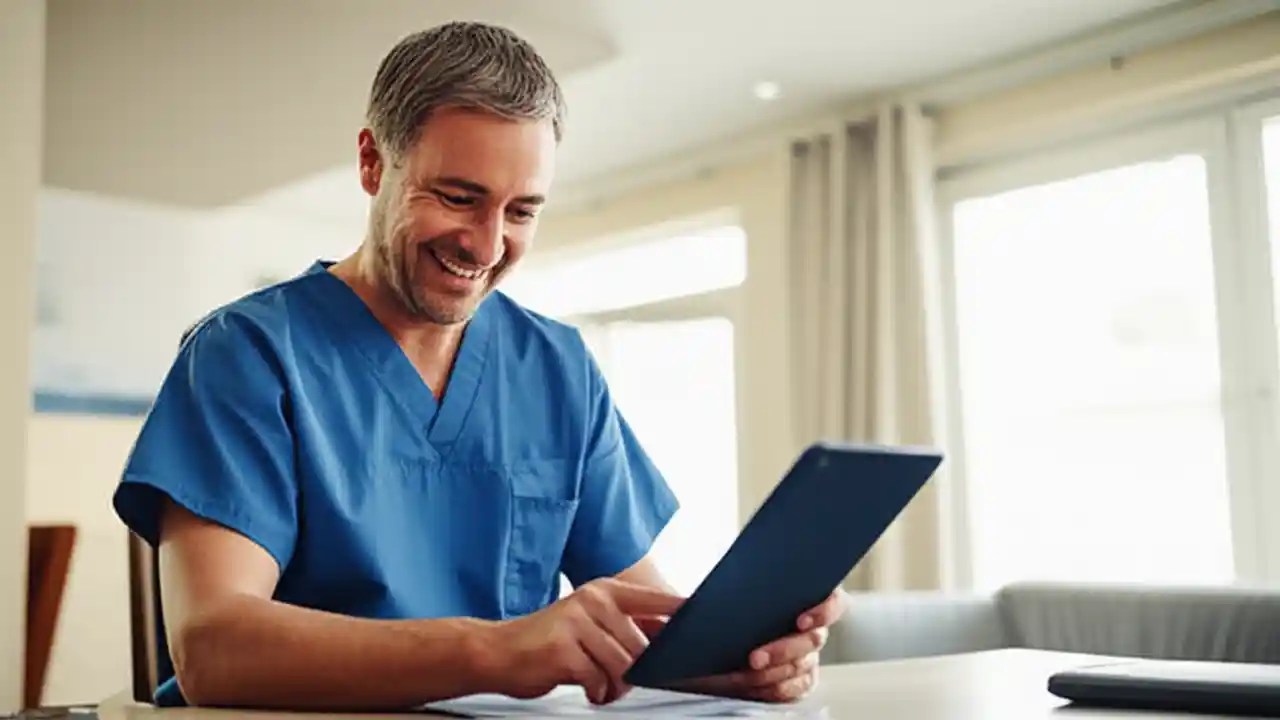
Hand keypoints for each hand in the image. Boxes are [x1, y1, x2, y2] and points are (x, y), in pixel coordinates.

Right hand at [486, 578, 683, 705]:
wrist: (497, 651)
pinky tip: (584, 688)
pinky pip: (598, 680)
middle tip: (613, 679)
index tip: (706, 621)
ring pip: (622, 666)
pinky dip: (596, 692)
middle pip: (640, 647)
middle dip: (634, 673)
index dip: (680, 611)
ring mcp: (576, 621)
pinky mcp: (563, 649)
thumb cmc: (550, 643)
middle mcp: (592, 600)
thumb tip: (665, 645)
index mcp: (604, 591)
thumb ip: (623, 628)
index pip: (654, 600)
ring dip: (614, 687)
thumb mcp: (588, 624)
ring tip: (599, 685)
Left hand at [672, 589, 848, 702]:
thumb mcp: (724, 596)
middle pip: (812, 640)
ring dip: (772, 673)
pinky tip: (749, 686)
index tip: (801, 620)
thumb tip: (682, 603)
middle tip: (754, 658)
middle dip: (782, 650)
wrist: (723, 639)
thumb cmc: (733, 609)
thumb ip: (710, 597)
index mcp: (805, 596)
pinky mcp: (799, 680)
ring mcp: (808, 655)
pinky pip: (794, 689)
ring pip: (801, 667)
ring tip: (742, 675)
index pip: (832, 601)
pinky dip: (772, 689)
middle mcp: (812, 627)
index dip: (823, 611)